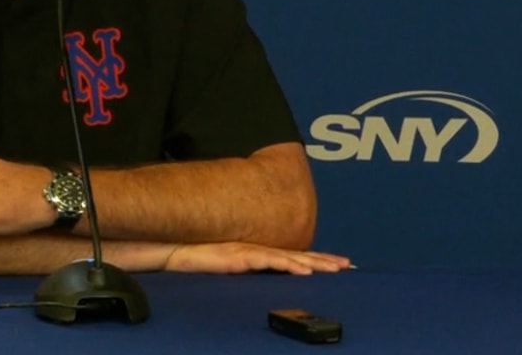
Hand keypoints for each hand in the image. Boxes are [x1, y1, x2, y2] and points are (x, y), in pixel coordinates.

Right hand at [163, 242, 350, 274]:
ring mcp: (250, 251)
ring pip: (289, 257)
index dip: (314, 258)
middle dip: (322, 260)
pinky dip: (288, 265)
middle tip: (345, 264)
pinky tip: (303, 269)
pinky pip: (269, 261)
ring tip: (332, 268)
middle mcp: (258, 249)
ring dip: (313, 262)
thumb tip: (262, 274)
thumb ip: (246, 266)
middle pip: (297, 254)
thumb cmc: (199, 257)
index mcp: (257, 252)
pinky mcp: (241, 257)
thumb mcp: (228, 264)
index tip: (334, 262)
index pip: (291, 255)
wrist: (176, 248)